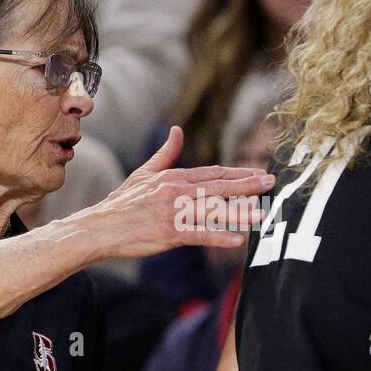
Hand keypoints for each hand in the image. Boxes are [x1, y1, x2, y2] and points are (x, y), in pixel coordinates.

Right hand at [76, 126, 273, 259]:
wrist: (98, 227)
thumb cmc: (122, 204)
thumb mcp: (144, 173)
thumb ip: (166, 154)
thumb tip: (177, 131)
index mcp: (173, 178)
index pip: (212, 173)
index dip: (238, 174)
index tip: (260, 173)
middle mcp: (176, 192)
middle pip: (218, 187)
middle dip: (247, 186)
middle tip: (271, 184)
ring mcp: (172, 212)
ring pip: (212, 210)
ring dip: (239, 211)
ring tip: (262, 212)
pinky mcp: (168, 233)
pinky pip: (198, 235)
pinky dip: (218, 237)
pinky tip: (237, 239)